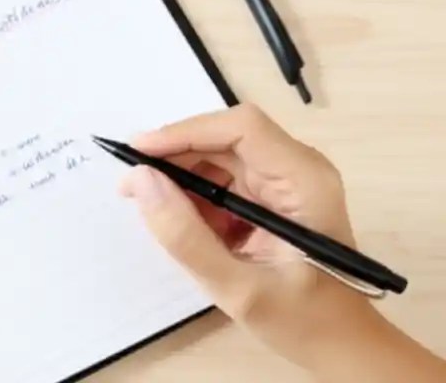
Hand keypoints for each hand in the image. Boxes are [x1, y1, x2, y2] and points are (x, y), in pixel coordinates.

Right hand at [120, 104, 445, 380]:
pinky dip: (199, 198)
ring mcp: (287, 180)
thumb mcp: (237, 286)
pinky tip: (191, 228)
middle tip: (134, 187)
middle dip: (176, 157)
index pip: (240, 129)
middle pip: (226, 138)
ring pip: (221, 156)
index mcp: (304, 182)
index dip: (185, 132)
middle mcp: (298, 169)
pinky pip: (226, 178)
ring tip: (163, 216)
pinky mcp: (274, 195)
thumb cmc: (303, 320)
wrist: (341, 344)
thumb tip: (140, 180)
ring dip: (185, 180)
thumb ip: (185, 236)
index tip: (138, 153)